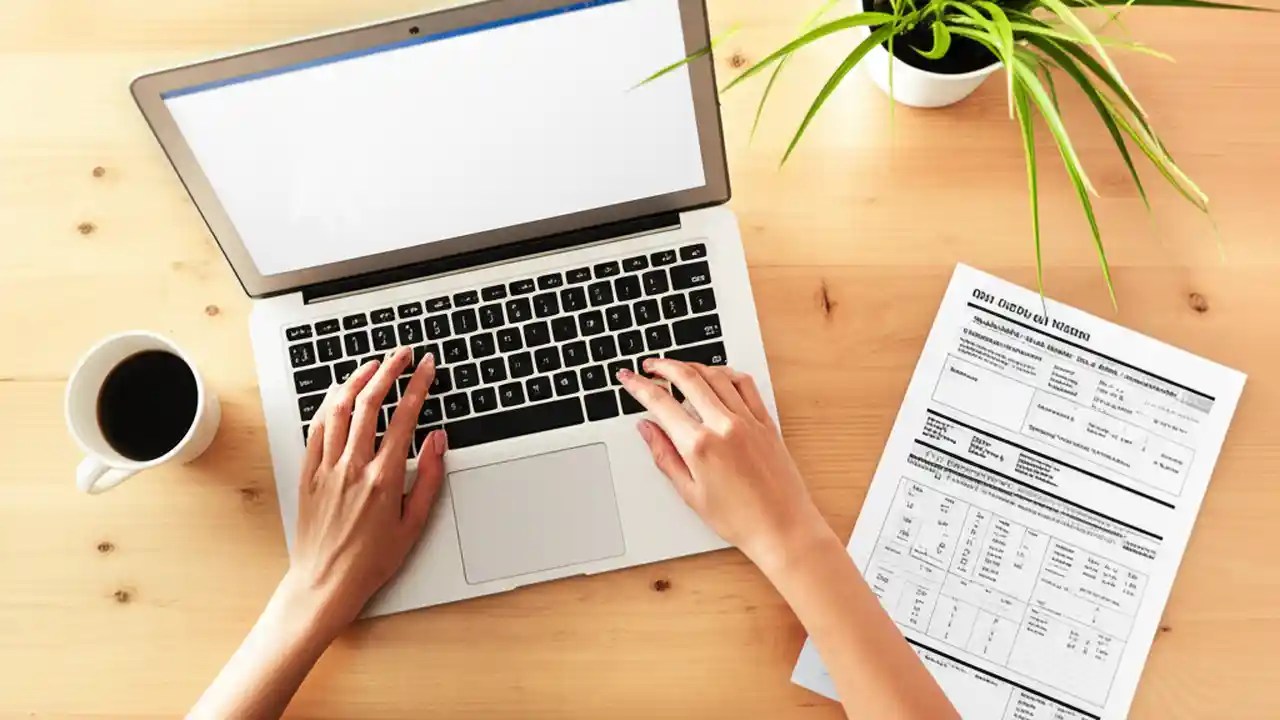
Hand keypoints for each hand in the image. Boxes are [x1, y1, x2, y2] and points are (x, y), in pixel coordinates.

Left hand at [287, 347, 446, 633]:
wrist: (325, 584)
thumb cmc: (371, 561)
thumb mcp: (414, 524)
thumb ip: (428, 477)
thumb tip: (437, 440)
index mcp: (384, 478)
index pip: (405, 416)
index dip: (418, 385)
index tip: (426, 367)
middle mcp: (353, 467)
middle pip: (370, 402)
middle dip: (389, 370)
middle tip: (402, 353)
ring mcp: (327, 468)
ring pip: (339, 408)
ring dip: (356, 379)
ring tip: (372, 364)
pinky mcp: (308, 474)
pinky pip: (316, 428)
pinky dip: (329, 404)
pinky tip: (339, 394)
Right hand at [617, 360, 830, 572]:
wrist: (783, 528)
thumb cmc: (739, 519)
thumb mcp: (690, 493)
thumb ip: (665, 455)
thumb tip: (647, 429)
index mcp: (700, 446)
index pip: (660, 403)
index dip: (638, 386)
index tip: (627, 377)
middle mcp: (724, 426)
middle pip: (687, 378)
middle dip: (662, 366)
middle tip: (648, 366)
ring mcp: (748, 421)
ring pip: (716, 375)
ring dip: (692, 365)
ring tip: (677, 367)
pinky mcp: (766, 422)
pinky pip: (745, 385)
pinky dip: (726, 373)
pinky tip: (716, 375)